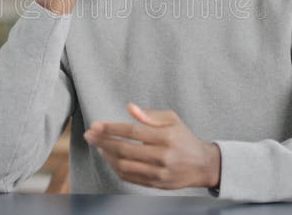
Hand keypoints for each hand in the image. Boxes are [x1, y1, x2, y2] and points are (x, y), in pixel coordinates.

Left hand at [83, 103, 220, 190]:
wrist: (202, 165)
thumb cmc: (184, 138)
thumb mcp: (172, 119)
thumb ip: (150, 115)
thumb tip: (130, 108)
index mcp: (166, 137)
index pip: (133, 132)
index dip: (112, 128)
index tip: (96, 125)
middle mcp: (162, 156)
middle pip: (125, 149)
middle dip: (103, 141)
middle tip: (90, 134)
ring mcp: (158, 172)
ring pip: (124, 166)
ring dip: (106, 155)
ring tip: (98, 145)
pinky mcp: (155, 184)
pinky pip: (129, 177)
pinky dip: (115, 168)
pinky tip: (109, 158)